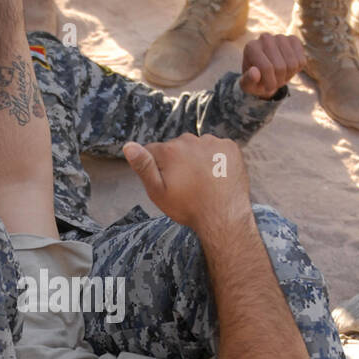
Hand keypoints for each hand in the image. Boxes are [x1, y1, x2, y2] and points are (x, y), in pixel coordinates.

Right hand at [122, 133, 250, 231]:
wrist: (224, 217)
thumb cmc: (188, 208)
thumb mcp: (158, 192)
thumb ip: (143, 166)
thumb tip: (128, 145)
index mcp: (170, 150)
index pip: (153, 150)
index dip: (157, 167)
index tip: (167, 182)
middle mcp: (190, 141)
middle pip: (176, 147)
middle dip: (177, 161)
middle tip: (186, 184)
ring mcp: (212, 142)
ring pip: (197, 147)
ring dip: (197, 158)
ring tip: (203, 181)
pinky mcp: (230, 147)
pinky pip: (217, 148)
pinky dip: (216, 158)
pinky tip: (216, 175)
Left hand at [239, 33, 305, 97]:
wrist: (266, 72)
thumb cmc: (255, 80)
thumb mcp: (248, 86)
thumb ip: (248, 81)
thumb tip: (254, 72)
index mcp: (251, 47)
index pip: (266, 68)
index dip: (270, 83)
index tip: (267, 87)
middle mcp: (265, 38)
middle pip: (280, 67)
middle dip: (279, 80)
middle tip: (274, 81)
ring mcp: (280, 37)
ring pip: (292, 64)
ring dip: (288, 76)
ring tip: (279, 75)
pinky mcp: (293, 40)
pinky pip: (301, 61)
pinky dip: (296, 70)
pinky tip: (287, 67)